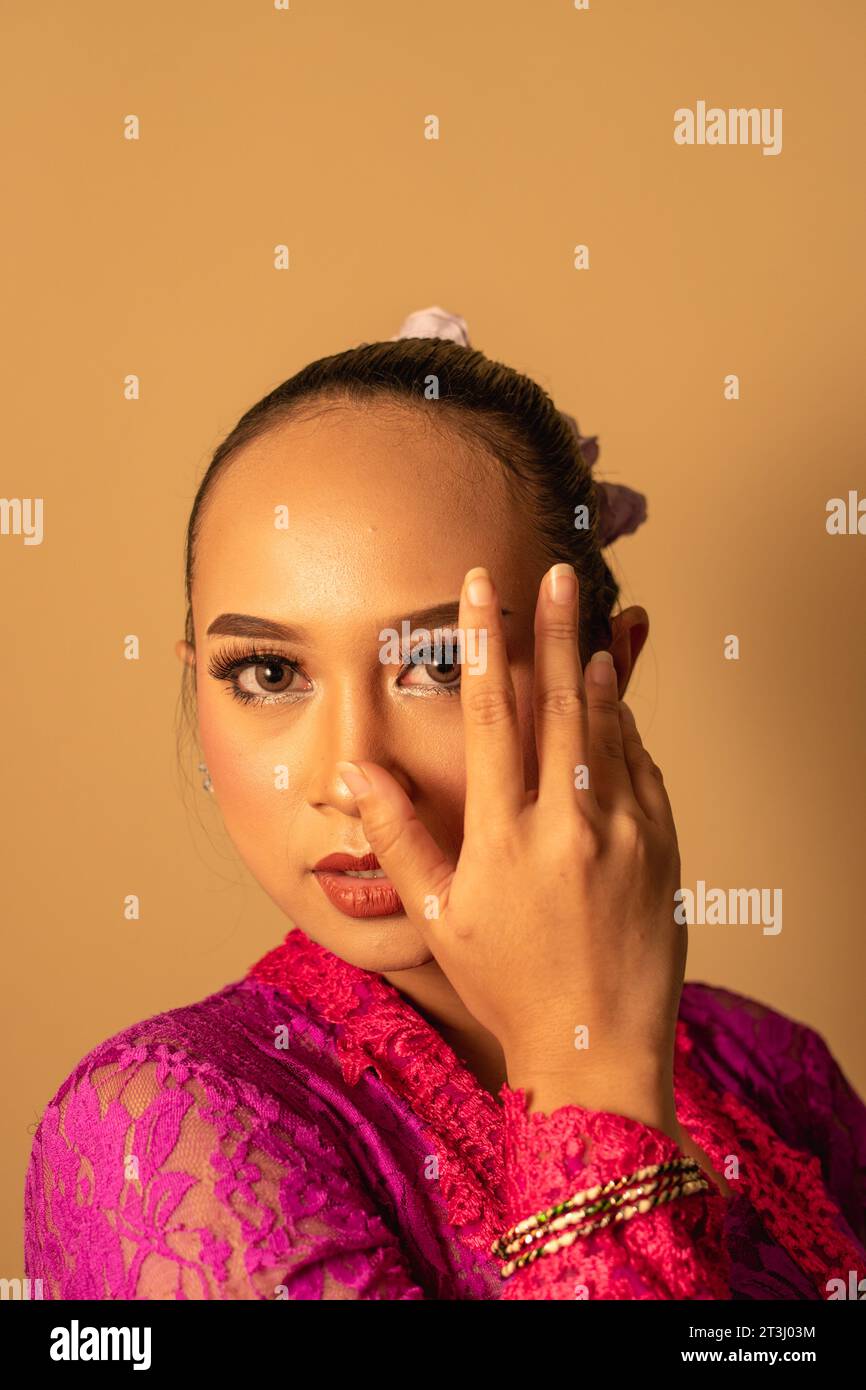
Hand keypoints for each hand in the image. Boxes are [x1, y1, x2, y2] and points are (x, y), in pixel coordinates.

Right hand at [335, 563, 686, 1128]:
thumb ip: (399, 836)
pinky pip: (644, 772)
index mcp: (507, 835)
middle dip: (560, 630)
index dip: (485, 643)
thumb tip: (356, 771)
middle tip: (561, 574)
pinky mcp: (662, 848)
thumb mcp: (438, 917)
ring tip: (595, 624)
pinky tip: (620, 706)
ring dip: (603, 672)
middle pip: (564, 703)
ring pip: (613, 731)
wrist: (597, 1046)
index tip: (482, 588)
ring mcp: (625, 834)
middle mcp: (570, 823)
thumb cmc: (508, 984)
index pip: (493, 715)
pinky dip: (630, 731)